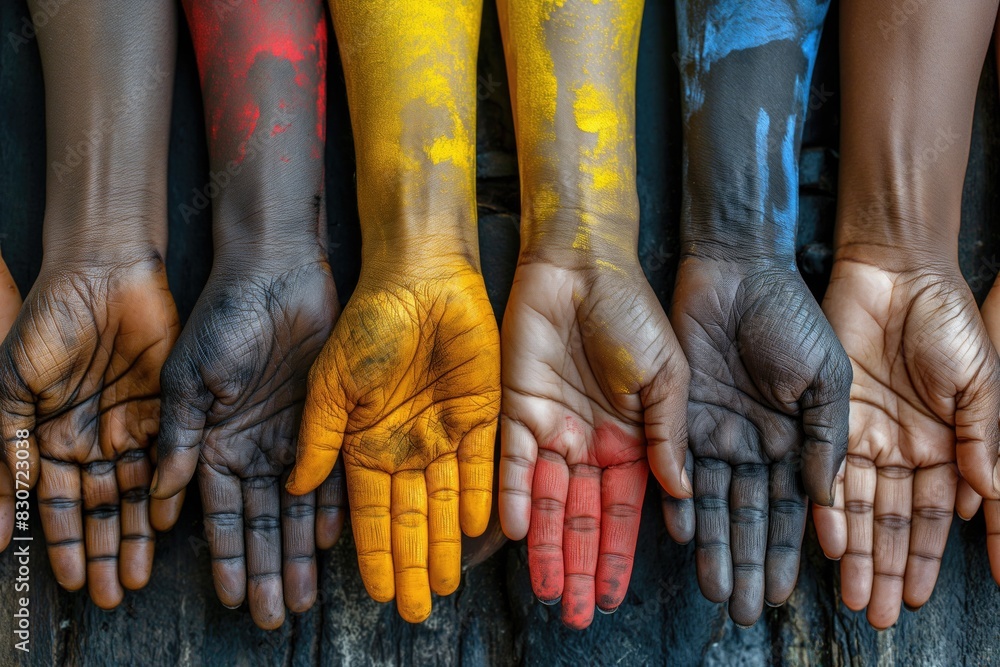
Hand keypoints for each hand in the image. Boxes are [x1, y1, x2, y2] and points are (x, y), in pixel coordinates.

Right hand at [0, 256, 179, 607]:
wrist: (102, 273)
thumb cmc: (48, 324)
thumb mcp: (12, 388)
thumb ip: (5, 451)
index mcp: (52, 438)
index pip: (59, 505)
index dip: (65, 543)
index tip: (71, 581)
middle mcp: (94, 439)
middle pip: (102, 508)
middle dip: (105, 551)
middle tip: (112, 593)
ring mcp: (132, 425)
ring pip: (137, 491)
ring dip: (137, 534)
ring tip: (138, 574)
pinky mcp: (168, 408)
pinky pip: (170, 458)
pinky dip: (169, 490)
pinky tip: (168, 522)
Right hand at [152, 259, 343, 629]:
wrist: (277, 273)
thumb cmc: (223, 318)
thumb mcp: (191, 378)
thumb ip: (180, 437)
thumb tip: (160, 499)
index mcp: (213, 443)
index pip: (220, 515)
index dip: (226, 557)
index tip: (232, 598)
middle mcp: (253, 448)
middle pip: (262, 523)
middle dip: (267, 570)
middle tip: (274, 616)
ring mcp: (293, 436)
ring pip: (298, 508)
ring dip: (300, 552)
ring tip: (304, 597)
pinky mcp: (329, 419)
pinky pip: (332, 473)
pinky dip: (332, 506)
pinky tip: (333, 541)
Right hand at [287, 258, 499, 622]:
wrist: (422, 276)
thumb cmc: (369, 322)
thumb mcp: (332, 380)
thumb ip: (320, 435)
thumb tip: (299, 490)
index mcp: (365, 442)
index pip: (369, 513)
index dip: (373, 554)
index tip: (375, 594)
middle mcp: (405, 446)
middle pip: (410, 520)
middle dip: (411, 566)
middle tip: (415, 611)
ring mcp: (445, 433)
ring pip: (446, 504)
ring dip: (446, 545)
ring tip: (444, 588)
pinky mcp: (482, 415)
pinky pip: (483, 470)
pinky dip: (482, 502)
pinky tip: (479, 535)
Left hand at [499, 259, 689, 629]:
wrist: (583, 264)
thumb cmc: (634, 312)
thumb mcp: (668, 377)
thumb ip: (668, 436)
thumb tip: (680, 495)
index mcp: (630, 440)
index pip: (622, 512)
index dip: (616, 554)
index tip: (609, 597)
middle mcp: (587, 443)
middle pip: (580, 518)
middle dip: (576, 566)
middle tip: (572, 615)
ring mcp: (550, 428)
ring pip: (544, 501)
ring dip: (543, 548)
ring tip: (544, 592)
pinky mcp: (513, 409)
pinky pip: (509, 463)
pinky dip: (510, 497)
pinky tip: (513, 535)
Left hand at [669, 255, 849, 625]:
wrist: (738, 271)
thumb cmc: (791, 317)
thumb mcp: (827, 379)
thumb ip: (825, 441)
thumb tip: (826, 506)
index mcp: (791, 439)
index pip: (790, 510)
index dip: (786, 553)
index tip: (784, 594)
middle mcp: (749, 443)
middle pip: (747, 516)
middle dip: (746, 562)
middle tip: (744, 609)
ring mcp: (711, 431)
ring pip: (710, 502)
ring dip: (713, 546)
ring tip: (716, 590)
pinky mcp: (674, 414)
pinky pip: (674, 467)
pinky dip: (678, 501)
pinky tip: (683, 537)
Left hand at [813, 258, 999, 627]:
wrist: (893, 273)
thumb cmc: (946, 321)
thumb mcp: (978, 381)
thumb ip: (983, 436)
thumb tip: (989, 494)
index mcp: (942, 445)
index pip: (938, 514)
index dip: (933, 553)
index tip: (927, 595)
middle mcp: (898, 449)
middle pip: (890, 522)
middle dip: (887, 568)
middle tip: (879, 614)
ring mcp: (858, 436)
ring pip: (853, 508)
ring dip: (852, 553)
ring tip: (851, 596)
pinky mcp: (822, 419)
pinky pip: (819, 472)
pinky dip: (822, 508)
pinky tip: (824, 543)